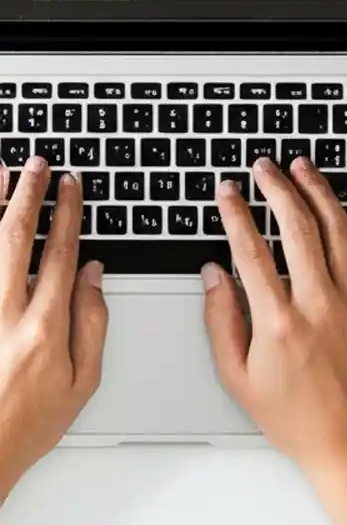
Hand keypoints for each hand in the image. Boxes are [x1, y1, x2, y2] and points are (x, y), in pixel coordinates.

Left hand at [0, 158, 106, 500]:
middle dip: (29, 195)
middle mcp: (2, 315)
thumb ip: (92, 324)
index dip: (68, 214)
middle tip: (37, 166)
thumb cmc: (25, 425)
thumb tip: (93, 276)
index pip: (60, 253)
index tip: (71, 186)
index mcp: (43, 328)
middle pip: (16, 238)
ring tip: (0, 172)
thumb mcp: (83, 382)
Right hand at [202, 157, 346, 524]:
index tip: (228, 191)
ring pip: (338, 230)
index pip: (250, 251)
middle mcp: (319, 305)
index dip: (235, 213)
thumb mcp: (241, 380)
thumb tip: (213, 275)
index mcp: (278, 323)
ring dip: (319, 191)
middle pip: (296, 229)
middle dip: (276, 189)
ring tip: (303, 167)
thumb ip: (222, 323)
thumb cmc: (301, 420)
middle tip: (264, 167)